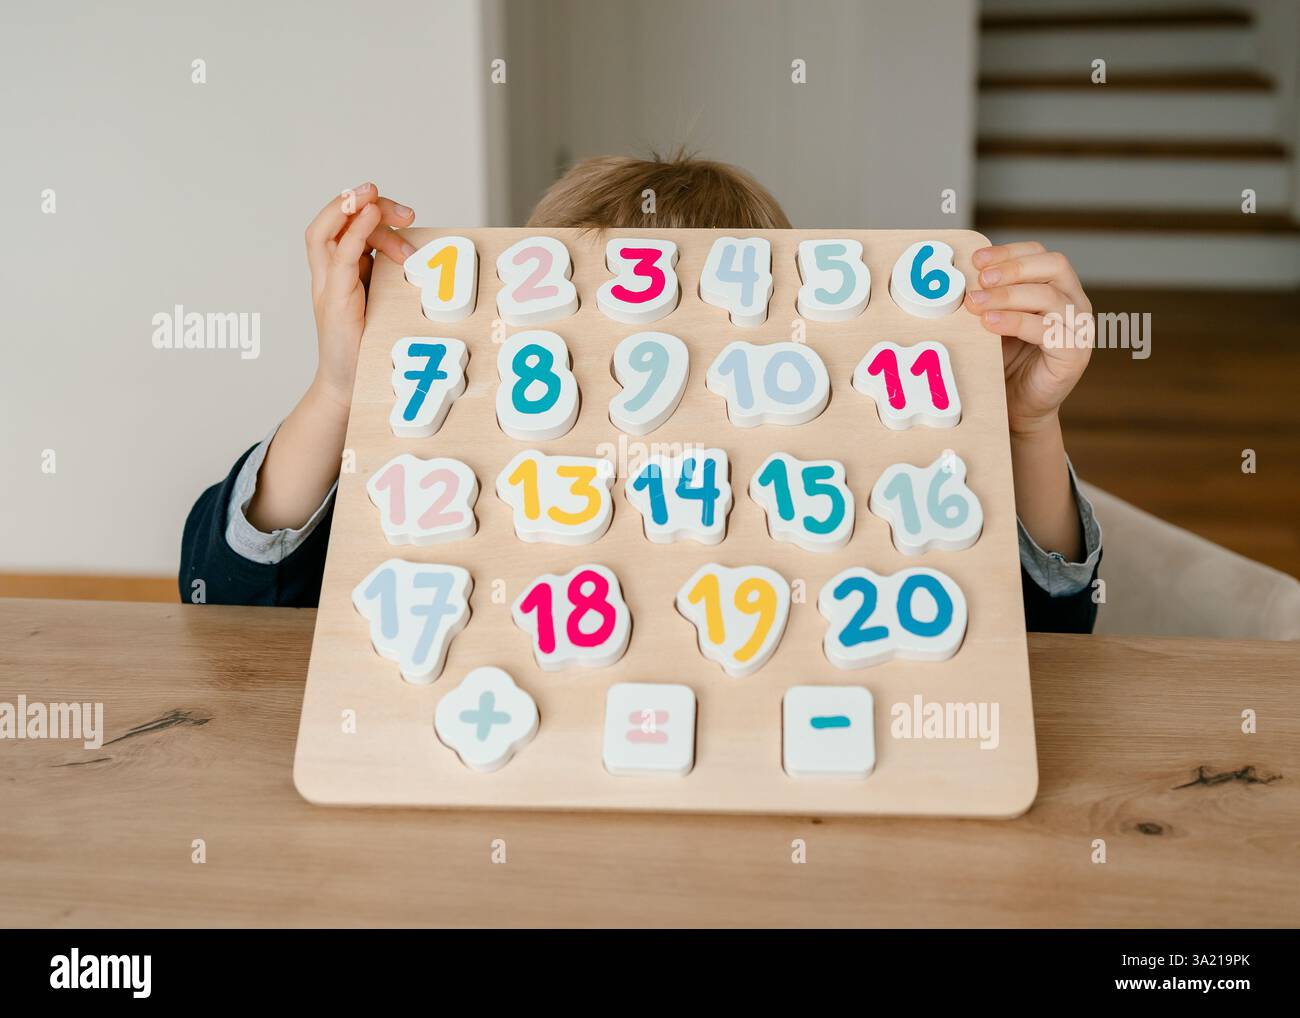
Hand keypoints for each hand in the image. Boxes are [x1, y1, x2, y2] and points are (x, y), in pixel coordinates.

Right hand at [304, 182, 414, 408]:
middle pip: (334, 222)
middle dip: (366, 205)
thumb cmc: (368, 346)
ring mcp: (328, 287)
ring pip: (326, 232)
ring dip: (352, 208)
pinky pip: (340, 256)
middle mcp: (329, 275)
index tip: (402, 212)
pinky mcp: (335, 301)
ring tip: (376, 199)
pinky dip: (354, 231)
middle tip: (405, 212)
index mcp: (341, 273)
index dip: (366, 209)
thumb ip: (393, 276)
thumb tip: (425, 254)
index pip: (343, 226)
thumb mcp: (385, 302)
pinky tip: (370, 215)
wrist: (350, 386)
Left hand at [964, 242, 1091, 436]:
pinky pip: (1049, 330)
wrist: (1017, 408)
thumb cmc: (1005, 361)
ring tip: (975, 303)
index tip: (977, 260)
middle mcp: (1075, 303)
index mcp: (1058, 288)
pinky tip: (990, 323)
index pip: (1041, 255)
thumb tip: (960, 275)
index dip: (1009, 252)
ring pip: (1050, 296)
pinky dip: (1016, 322)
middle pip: (1054, 266)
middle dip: (1013, 268)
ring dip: (1008, 296)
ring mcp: (1079, 328)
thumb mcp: (994, 321)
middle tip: (979, 280)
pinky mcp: (1074, 353)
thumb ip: (988, 297)